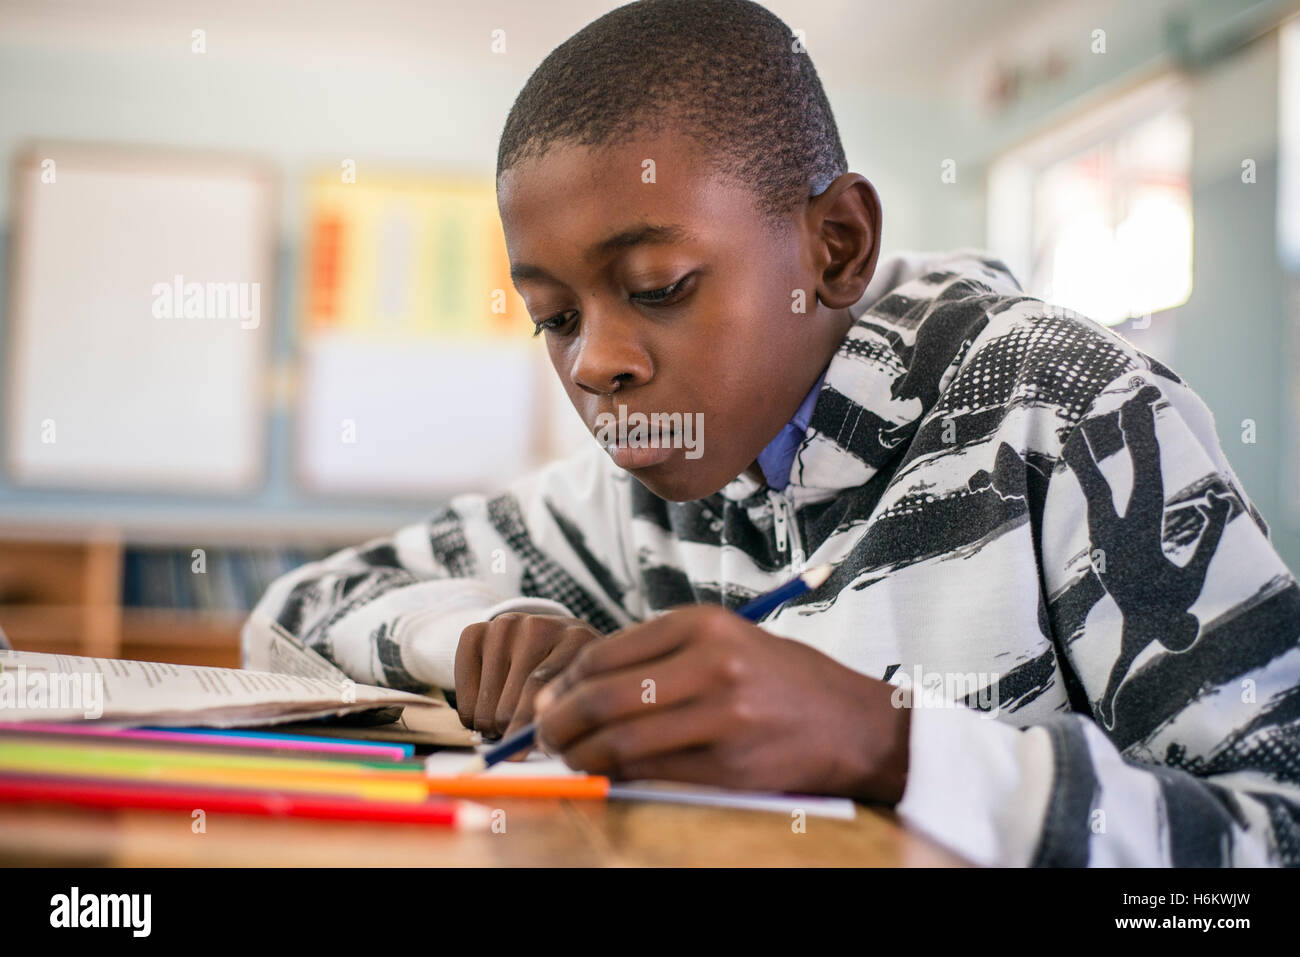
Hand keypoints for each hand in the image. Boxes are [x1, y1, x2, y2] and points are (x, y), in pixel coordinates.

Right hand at [454, 613, 602, 742]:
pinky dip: (471, 712)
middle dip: (509, 731)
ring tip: (507, 715)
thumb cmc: (565, 678)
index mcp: (576, 640)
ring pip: (484, 706)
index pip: (541, 689)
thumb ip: (560, 718)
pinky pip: (463, 694)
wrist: (547, 638)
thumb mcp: (577, 694)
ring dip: (491, 725)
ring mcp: (504, 626)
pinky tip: (490, 702)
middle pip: (509, 703)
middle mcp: (538, 626)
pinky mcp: (474, 630)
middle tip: (517, 733)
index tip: (517, 753)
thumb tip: (519, 751)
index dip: (526, 727)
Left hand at [532, 605, 910, 802]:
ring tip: (569, 757)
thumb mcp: (722, 642)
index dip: (562, 683)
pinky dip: (617, 777)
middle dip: (556, 723)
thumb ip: (652, 657)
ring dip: (580, 755)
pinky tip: (608, 772)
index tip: (546, 700)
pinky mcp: (730, 767)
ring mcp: (723, 718)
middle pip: (603, 699)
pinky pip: (652, 775)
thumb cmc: (777, 678)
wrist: (852, 723)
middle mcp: (713, 665)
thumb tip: (567, 690)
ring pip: (620, 742)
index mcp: (704, 624)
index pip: (604, 654)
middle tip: (541, 736)